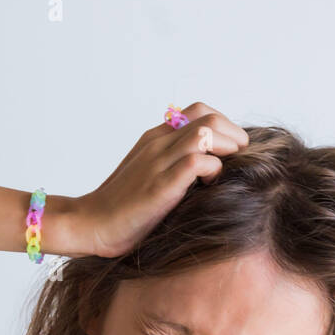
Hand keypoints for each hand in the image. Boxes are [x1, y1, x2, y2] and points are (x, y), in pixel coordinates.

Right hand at [72, 102, 249, 257]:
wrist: (92, 224)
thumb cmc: (123, 207)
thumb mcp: (150, 175)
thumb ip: (173, 164)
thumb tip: (210, 167)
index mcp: (154, 138)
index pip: (198, 111)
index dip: (223, 125)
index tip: (231, 149)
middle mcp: (157, 143)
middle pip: (208, 116)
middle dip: (234, 134)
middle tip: (242, 157)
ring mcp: (157, 162)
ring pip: (206, 132)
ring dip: (227, 148)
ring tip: (229, 169)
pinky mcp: (160, 185)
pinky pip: (196, 162)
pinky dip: (212, 170)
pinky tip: (210, 186)